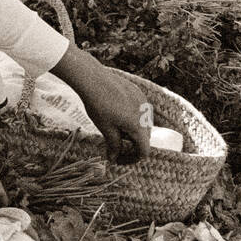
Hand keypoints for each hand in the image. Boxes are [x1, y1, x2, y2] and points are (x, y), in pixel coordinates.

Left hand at [51, 46, 151, 162]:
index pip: (144, 150)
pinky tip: (117, 114)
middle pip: (145, 137)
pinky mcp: (139, 93)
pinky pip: (140, 110)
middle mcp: (146, 115)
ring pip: (143, 123)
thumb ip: (113, 145)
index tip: (120, 159)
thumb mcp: (105, 129)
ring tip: (115, 129)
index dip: (133, 158)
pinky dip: (132, 118)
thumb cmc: (99, 106)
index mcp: (139, 127)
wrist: (95, 81)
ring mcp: (144, 102)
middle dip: (132, 145)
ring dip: (132, 131)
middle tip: (115, 146)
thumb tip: (113, 158)